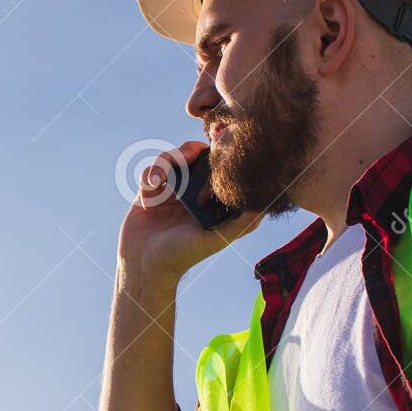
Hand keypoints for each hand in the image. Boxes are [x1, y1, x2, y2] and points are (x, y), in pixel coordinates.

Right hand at [117, 141, 264, 285]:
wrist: (144, 266)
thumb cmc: (182, 256)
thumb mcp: (215, 239)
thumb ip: (241, 223)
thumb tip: (267, 204)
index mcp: (211, 201)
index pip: (220, 169)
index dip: (220, 154)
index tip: (219, 144)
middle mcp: (193, 193)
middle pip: (196, 157)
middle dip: (192, 150)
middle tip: (188, 154)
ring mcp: (171, 190)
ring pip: (172, 159)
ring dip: (167, 160)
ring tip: (162, 176)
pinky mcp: (150, 191)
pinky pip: (151, 170)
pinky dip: (151, 173)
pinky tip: (152, 185)